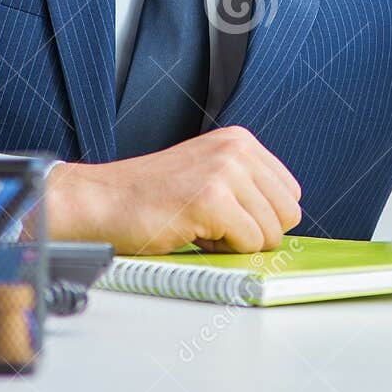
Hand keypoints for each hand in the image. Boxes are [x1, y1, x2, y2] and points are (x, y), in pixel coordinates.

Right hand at [45, 125, 301, 254]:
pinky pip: (249, 244)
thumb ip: (247, 186)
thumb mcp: (209, 172)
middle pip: (288, 214)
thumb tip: (285, 221)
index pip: (291, 193)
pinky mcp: (212, 199)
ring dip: (237, 242)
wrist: (101, 201)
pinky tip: (193, 233)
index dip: (263, 217)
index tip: (229, 216)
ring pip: (271, 232)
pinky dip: (223, 250)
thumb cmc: (151, 197)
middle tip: (215, 225)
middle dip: (257, 232)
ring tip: (200, 226)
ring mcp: (225, 171)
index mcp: (240, 141)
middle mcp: (237, 149)